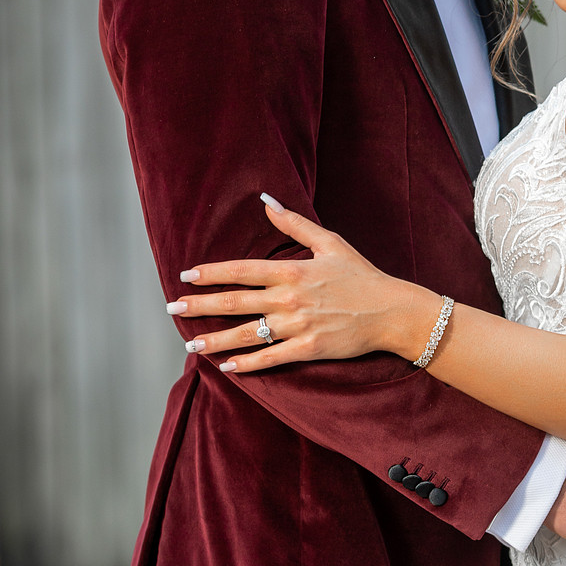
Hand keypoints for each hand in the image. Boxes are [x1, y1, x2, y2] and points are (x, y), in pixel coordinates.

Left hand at [167, 199, 438, 370]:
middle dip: (201, 305)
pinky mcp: (309, 348)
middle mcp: (290, 298)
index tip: (186, 276)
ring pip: (247, 333)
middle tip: (173, 309)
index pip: (242, 270)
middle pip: (236, 302)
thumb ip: (294, 222)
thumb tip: (266, 199)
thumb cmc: (361, 275)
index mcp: (293, 270)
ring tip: (191, 344)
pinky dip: (248, 363)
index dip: (212, 273)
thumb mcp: (330, 242)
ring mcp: (299, 325)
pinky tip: (227, 366)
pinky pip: (271, 358)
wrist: (391, 311)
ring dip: (216, 339)